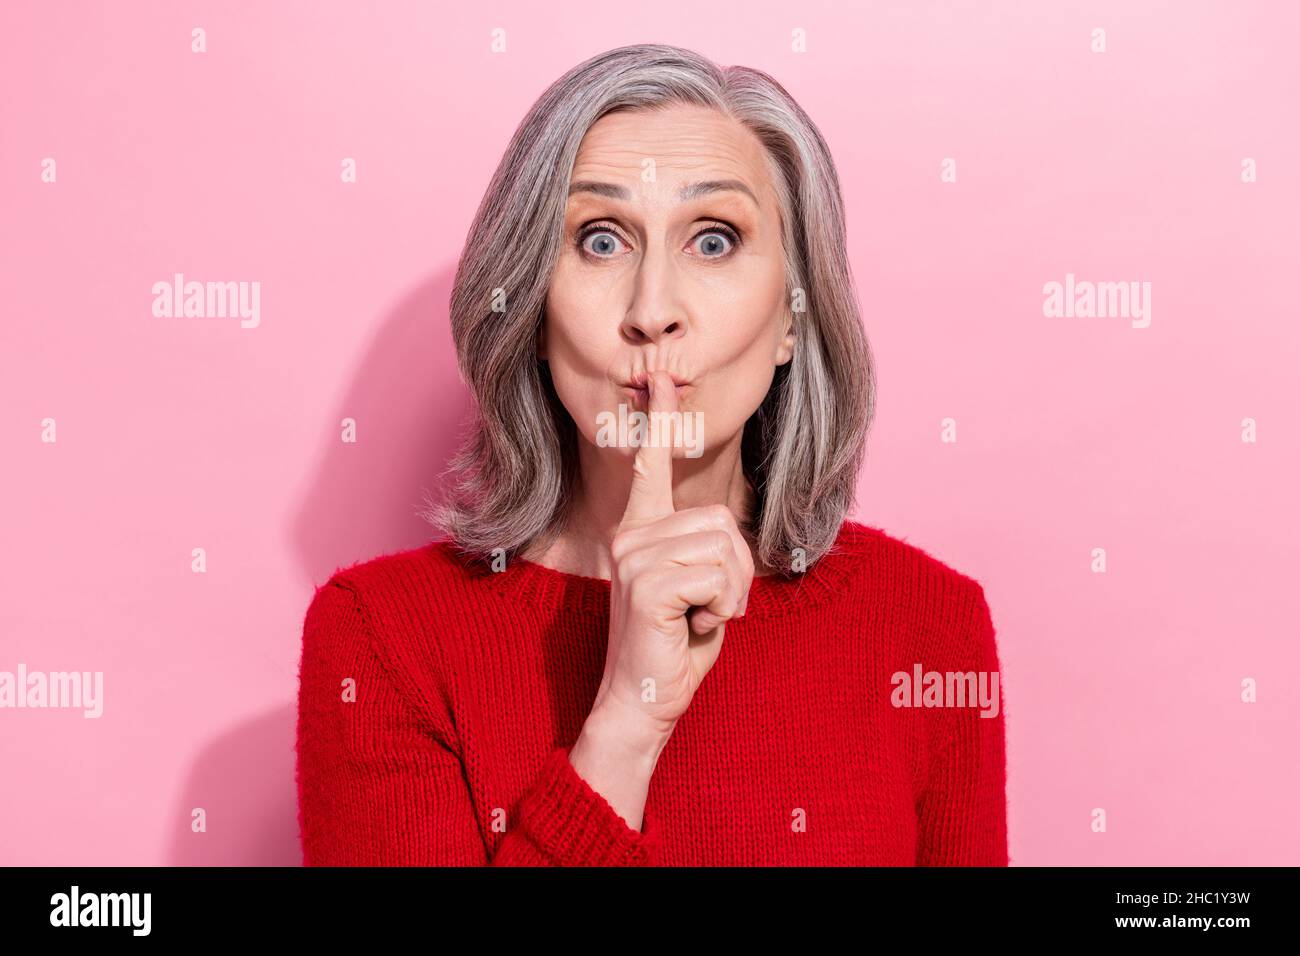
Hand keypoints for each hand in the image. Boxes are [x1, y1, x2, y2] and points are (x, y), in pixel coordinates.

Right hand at [592, 369, 756, 741]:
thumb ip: (705, 550)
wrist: (645, 698)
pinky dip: (721, 610)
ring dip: (730, 594)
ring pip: (724, 549)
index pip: (652, 465)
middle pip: (722, 522)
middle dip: (735, 572)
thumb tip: (721, 530)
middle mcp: (632, 534)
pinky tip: (691, 628)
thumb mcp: (698, 587)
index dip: (662, 421)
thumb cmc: (677, 644)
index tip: (662, 377)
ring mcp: (634, 556)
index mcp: (642, 529)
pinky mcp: (645, 583)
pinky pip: (718, 579)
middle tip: (707, 607)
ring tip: (698, 617)